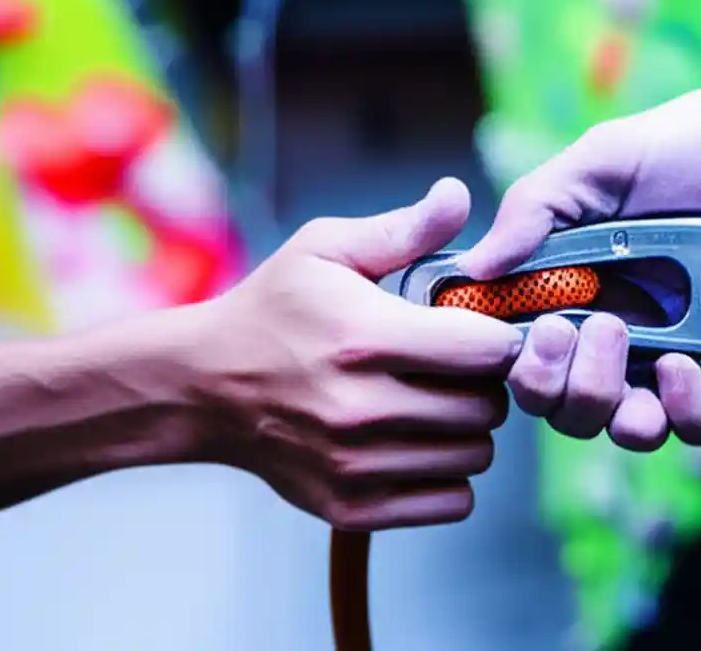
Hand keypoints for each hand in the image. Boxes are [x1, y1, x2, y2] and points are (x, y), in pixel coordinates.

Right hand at [194, 179, 521, 530]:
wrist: (202, 387)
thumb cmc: (273, 310)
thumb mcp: (327, 249)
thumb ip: (403, 229)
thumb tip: (459, 195)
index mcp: (366, 338)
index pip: (489, 350)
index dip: (499, 336)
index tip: (481, 331)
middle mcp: (363, 408)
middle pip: (488, 407)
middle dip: (484, 384)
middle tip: (455, 369)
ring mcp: (357, 464)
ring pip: (476, 456)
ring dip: (467, 430)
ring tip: (434, 402)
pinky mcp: (352, 507)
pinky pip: (452, 502)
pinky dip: (448, 476)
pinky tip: (419, 443)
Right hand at [456, 81, 700, 451]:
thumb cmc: (690, 146)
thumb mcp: (599, 162)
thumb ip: (535, 208)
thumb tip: (474, 267)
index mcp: (569, 287)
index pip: (517, 352)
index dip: (507, 361)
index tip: (517, 331)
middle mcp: (610, 331)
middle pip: (559, 405)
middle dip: (554, 387)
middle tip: (576, 329)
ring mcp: (667, 355)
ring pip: (622, 427)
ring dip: (608, 407)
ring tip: (620, 347)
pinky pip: (698, 424)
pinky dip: (683, 409)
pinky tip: (683, 365)